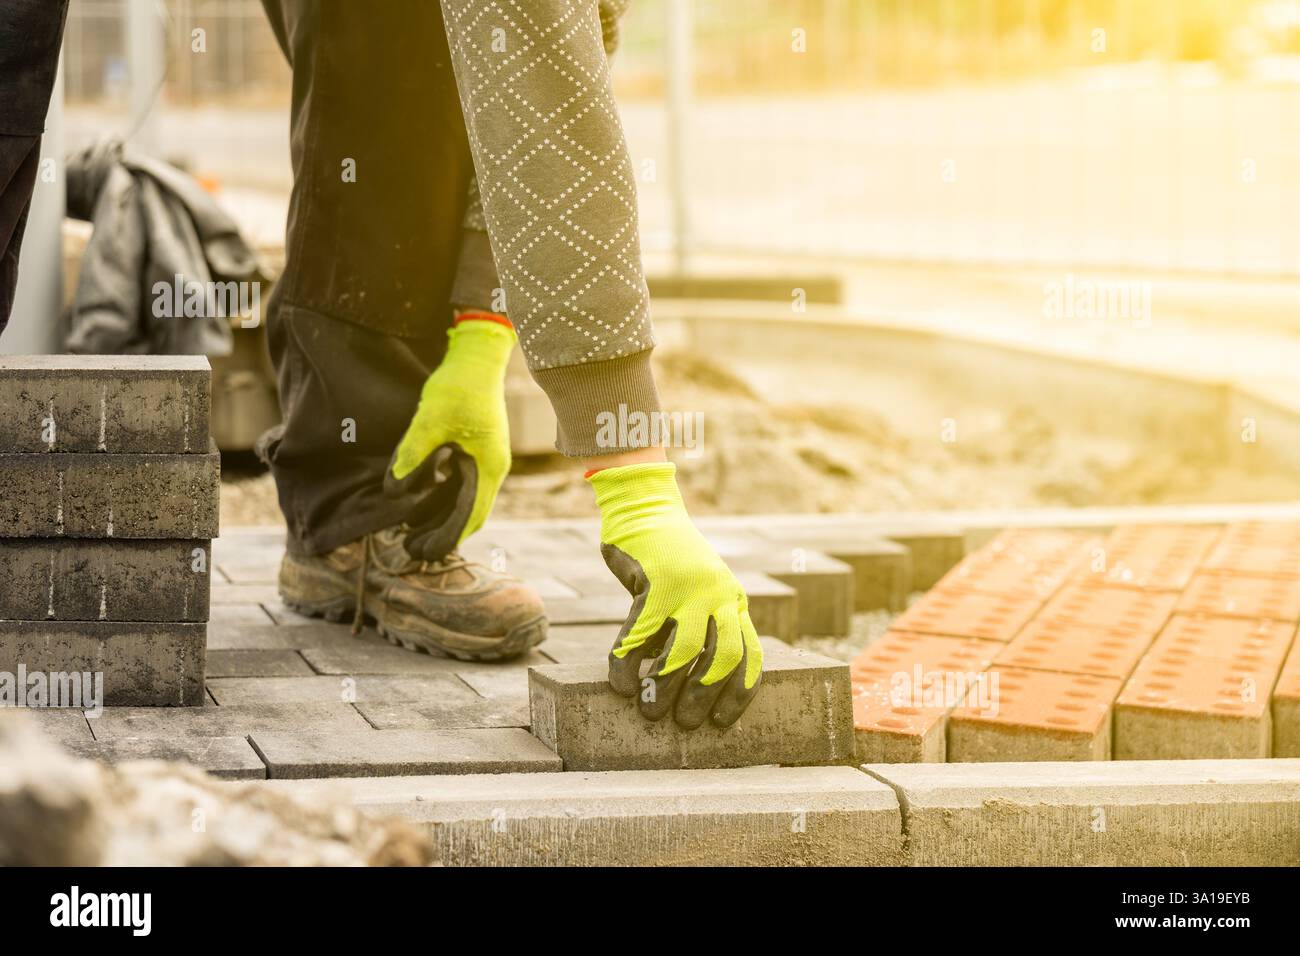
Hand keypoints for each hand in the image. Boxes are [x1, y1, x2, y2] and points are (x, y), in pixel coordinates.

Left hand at [384, 315, 513, 559]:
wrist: (478, 356)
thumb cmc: (460, 385)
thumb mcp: (431, 419)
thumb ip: (412, 454)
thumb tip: (393, 490)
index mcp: (488, 467)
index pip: (470, 516)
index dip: (447, 537)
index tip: (423, 554)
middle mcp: (490, 468)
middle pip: (468, 514)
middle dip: (441, 534)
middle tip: (410, 551)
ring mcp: (484, 459)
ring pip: (462, 500)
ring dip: (438, 516)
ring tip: (410, 532)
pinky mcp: (474, 449)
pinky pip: (458, 484)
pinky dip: (439, 497)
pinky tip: (417, 501)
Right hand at [588, 461, 762, 728]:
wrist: (643, 509)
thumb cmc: (665, 560)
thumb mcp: (696, 590)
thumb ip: (697, 625)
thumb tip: (677, 681)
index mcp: (733, 600)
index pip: (750, 654)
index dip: (739, 693)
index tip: (721, 722)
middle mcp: (719, 594)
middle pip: (724, 656)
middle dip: (705, 696)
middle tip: (684, 723)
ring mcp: (689, 586)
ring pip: (686, 650)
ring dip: (668, 687)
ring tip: (650, 711)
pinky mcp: (656, 581)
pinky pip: (642, 632)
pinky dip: (630, 663)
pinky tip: (620, 683)